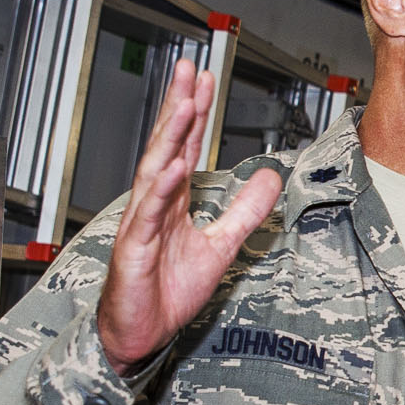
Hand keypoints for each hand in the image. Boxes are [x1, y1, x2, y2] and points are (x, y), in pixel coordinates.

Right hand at [96, 61, 286, 372]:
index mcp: (171, 202)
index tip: (203, 80)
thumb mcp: (220, 247)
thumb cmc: (167, 291)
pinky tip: (173, 166)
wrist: (142, 333)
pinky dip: (161, 190)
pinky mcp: (133, 250)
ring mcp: (140, 225)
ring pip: (155, 173)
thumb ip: (244, 212)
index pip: (183, 147)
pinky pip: (148, 216)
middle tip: (187, 70)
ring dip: (170, 139)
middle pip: (166, 147)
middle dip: (177, 107)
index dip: (194, 114)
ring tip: (184, 106)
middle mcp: (153, 206)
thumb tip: (270, 178)